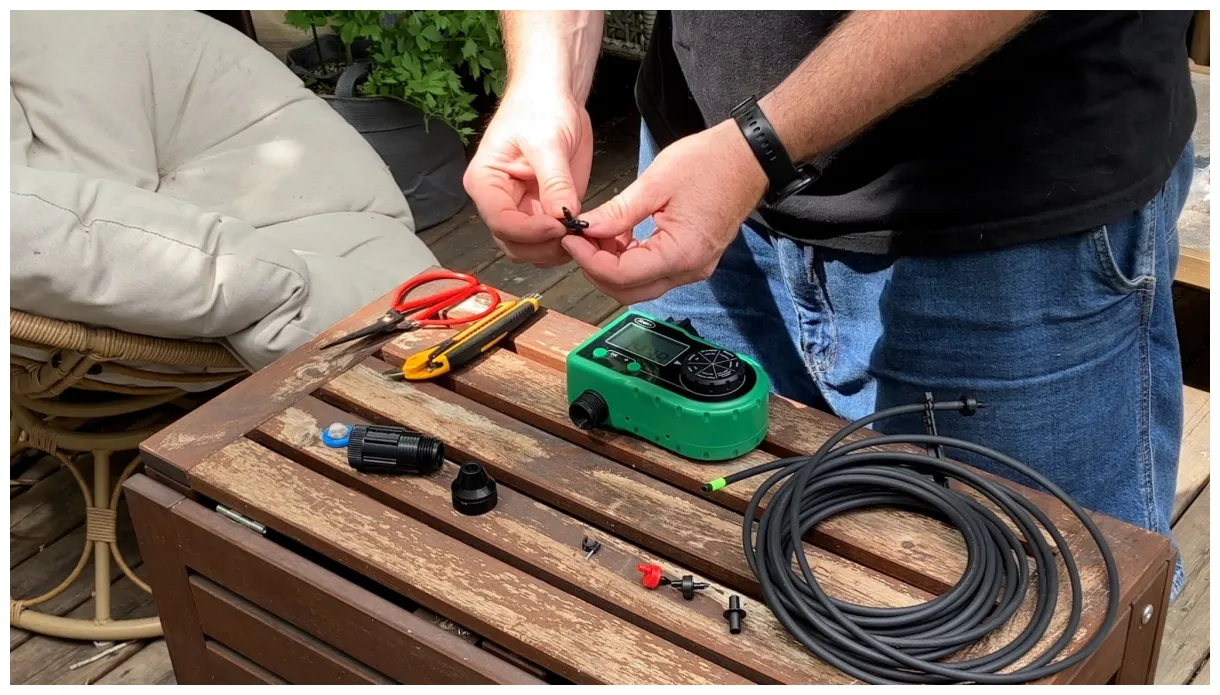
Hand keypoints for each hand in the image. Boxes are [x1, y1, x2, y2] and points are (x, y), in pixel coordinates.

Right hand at [463, 87, 593, 266]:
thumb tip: (562, 216)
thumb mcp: (548, 142)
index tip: (559, 226)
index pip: (501, 222)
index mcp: (485, 182)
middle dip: (543, 246)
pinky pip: (551, 239)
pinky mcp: (544, 211)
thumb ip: (554, 182)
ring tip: (580, 233)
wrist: (554, 95)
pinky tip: (585, 231)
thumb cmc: (539, 107)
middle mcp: (499, 201)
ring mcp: (522, 209)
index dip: (530, 232)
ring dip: (555, 249)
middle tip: (573, 234)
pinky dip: (567, 242)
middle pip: (514, 243)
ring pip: (532, 248)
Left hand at [562, 121, 766, 303]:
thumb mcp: (655, 183)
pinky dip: (630, 259)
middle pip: (628, 291)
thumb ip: (618, 212)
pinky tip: (619, 235)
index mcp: (681, 254)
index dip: (589, 261)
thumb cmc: (710, 163)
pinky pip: (653, 271)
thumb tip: (586, 228)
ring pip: (639, 285)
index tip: (570, 238)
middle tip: (579, 240)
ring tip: (597, 233)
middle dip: (597, 269)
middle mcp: (689, 269)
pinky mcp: (692, 259)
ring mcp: (693, 267)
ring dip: (612, 266)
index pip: (622, 276)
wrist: (748, 157)